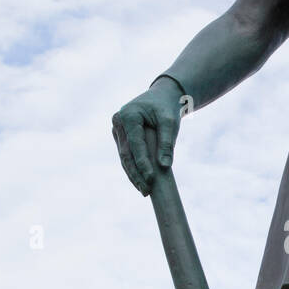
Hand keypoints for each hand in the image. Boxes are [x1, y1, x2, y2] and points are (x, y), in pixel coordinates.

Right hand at [112, 77, 184, 194]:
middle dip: (136, 174)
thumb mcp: (170, 122)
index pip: (135, 145)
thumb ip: (167, 142)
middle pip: (126, 154)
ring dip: (133, 175)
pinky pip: (126, 156)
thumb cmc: (167, 108)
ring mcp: (117, 130)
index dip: (142, 163)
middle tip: (146, 191)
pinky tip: (140, 183)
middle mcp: (118, 122)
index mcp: (128, 115)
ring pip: (124, 157)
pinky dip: (133, 169)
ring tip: (144, 191)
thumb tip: (164, 166)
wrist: (162, 97)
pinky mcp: (120, 137)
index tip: (151, 179)